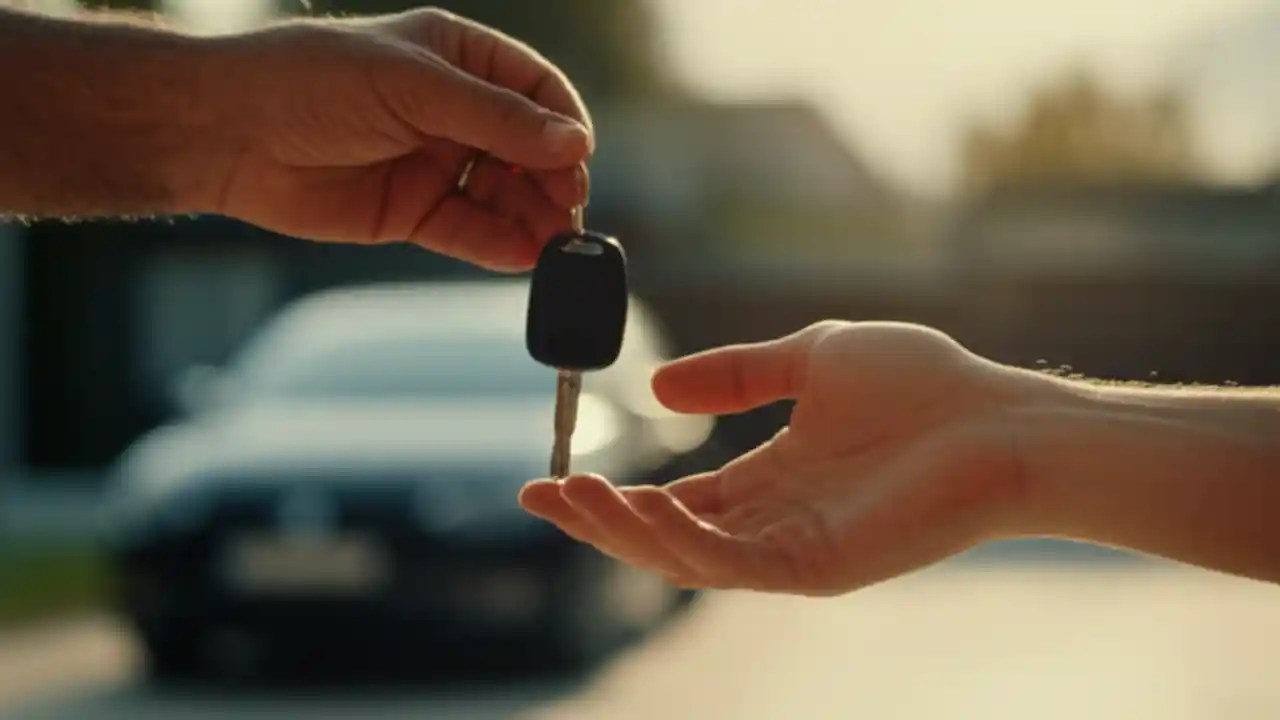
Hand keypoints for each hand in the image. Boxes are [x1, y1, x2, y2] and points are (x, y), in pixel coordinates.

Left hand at [195, 9, 591, 270]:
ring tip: (553, 246)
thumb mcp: (414, 86)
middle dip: (554, 180)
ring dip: (533, 220)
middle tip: (569, 213)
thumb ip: (497, 119)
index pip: (536, 89)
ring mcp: (435, 162)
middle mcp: (453, 110)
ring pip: (504, 195)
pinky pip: (469, 231)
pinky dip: (497, 245)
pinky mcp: (412, 212)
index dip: (562, 124)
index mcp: (458, 58)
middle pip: (528, 149)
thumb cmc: (312, 82)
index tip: (578, 159)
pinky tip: (521, 257)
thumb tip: (575, 144)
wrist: (228, 134)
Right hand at [521, 321, 1064, 595]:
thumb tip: (657, 391)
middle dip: (600, 519)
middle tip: (541, 494)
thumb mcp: (811, 355)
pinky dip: (680, 542)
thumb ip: (737, 373)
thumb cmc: (923, 383)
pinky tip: (642, 507)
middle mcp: (776, 520)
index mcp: (774, 476)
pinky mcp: (819, 566)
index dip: (614, 490)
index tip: (555, 472)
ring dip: (625, 531)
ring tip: (573, 497)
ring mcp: (795, 548)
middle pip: (668, 533)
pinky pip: (733, 565)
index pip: (677, 495)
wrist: (998, 415)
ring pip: (688, 557)